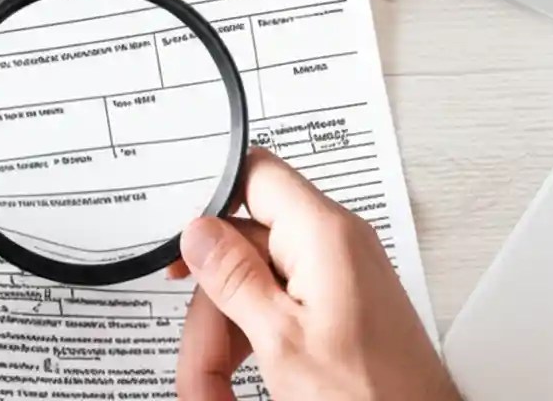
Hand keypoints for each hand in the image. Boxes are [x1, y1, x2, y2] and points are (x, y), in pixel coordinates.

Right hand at [173, 149, 458, 400]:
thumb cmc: (371, 396)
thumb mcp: (282, 340)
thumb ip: (236, 278)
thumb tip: (199, 231)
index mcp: (324, 235)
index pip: (255, 174)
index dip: (209, 200)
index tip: (181, 246)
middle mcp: (335, 246)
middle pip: (244, 248)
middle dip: (212, 309)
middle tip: (202, 370)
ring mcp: (338, 276)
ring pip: (255, 285)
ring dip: (226, 337)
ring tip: (216, 391)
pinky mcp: (340, 305)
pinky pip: (280, 305)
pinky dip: (254, 341)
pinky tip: (241, 380)